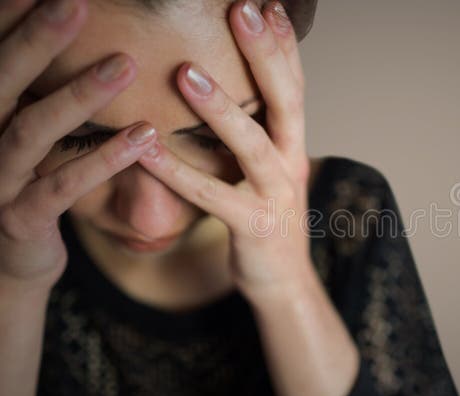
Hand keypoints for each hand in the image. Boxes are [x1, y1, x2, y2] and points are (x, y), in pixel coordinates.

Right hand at [0, 0, 155, 289]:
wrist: (10, 258)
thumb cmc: (26, 181)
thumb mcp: (26, 128)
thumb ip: (38, 87)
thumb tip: (63, 23)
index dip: (11, 20)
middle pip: (3, 81)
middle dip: (38, 39)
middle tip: (78, 3)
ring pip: (32, 131)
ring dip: (79, 96)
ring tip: (126, 65)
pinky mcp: (21, 218)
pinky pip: (61, 187)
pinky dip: (102, 160)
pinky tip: (144, 137)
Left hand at [137, 0, 313, 298]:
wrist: (284, 285)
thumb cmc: (266, 222)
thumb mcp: (268, 173)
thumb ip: (256, 134)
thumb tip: (229, 95)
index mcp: (293, 147)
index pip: (294, 87)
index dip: (284, 46)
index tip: (269, 6)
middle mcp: (292, 165)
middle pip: (286, 102)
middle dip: (265, 56)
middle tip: (243, 10)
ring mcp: (277, 197)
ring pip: (251, 147)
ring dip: (221, 108)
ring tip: (187, 72)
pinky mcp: (254, 228)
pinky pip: (213, 197)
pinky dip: (178, 172)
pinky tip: (146, 146)